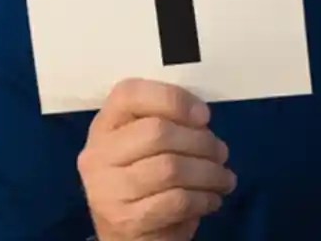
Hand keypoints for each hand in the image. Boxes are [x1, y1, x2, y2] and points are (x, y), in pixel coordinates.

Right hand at [78, 79, 235, 240]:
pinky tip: (212, 199)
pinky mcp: (126, 219)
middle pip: (157, 132)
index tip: (203, 116)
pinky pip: (177, 201)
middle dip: (201, 142)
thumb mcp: (143, 149)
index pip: (129, 94)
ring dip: (209, 173)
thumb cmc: (143, 185)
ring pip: (171, 168)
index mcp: (103, 127)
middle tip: (221, 153)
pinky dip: (204, 199)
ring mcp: (107, 188)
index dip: (172, 98)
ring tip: (224, 179)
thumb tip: (200, 118)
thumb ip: (164, 125)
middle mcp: (97, 154)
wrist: (125, 238)